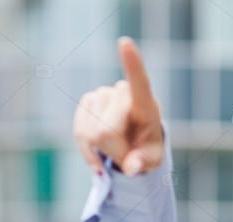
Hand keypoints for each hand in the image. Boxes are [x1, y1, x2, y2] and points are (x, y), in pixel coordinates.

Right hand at [73, 36, 163, 175]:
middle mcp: (122, 93)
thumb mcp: (152, 161)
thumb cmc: (147, 151)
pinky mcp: (87, 101)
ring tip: (118, 148)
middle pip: (106, 131)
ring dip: (102, 150)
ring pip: (91, 134)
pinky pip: (79, 133)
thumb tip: (132, 168)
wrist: (134, 146)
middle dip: (114, 151)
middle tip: (128, 155)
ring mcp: (102, 94)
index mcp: (146, 104)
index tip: (125, 43)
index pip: (139, 82)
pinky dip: (88, 151)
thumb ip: (143, 163)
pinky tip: (99, 154)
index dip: (131, 64)